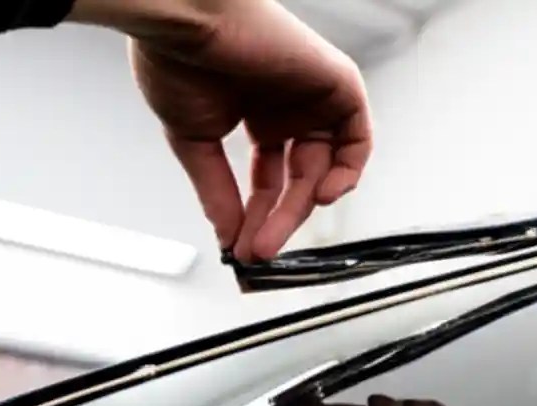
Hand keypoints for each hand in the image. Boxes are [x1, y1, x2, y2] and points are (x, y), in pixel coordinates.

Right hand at [70, 0, 372, 262]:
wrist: (185, 18)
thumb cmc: (178, 58)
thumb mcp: (193, 140)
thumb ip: (216, 190)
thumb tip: (227, 235)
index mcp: (254, 112)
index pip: (267, 178)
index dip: (255, 216)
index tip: (242, 246)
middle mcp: (287, 105)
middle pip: (296, 180)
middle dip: (276, 220)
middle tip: (257, 250)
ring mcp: (312, 96)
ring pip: (322, 168)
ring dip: (300, 208)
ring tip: (272, 236)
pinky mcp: (337, 83)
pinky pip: (357, 138)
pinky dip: (347, 171)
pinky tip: (321, 197)